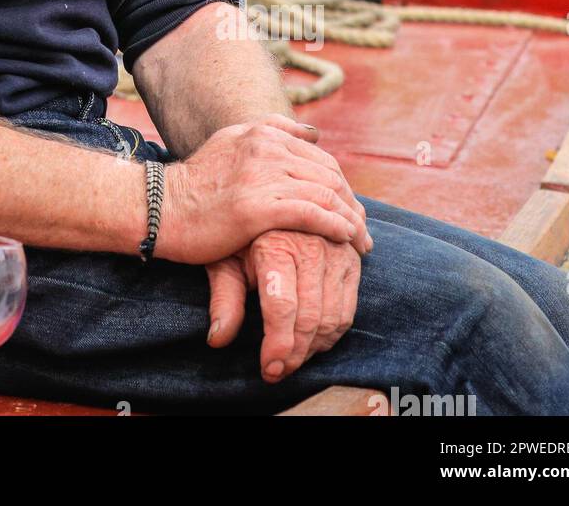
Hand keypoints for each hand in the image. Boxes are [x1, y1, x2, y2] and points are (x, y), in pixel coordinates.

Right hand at [159, 113, 372, 265]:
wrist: (160, 209)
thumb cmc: (196, 185)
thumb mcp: (230, 142)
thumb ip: (270, 132)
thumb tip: (312, 132)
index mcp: (261, 132)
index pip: (319, 156)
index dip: (341, 183)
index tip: (350, 207)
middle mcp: (265, 148)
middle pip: (328, 174)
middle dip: (352, 203)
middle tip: (363, 228)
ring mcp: (262, 175)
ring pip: (326, 194)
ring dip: (351, 220)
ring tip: (361, 241)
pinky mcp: (258, 207)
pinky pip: (313, 215)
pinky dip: (337, 228)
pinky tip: (346, 240)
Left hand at [206, 230, 362, 381]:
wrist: (272, 198)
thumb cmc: (242, 234)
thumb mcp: (225, 259)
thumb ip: (224, 299)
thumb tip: (217, 339)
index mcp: (275, 244)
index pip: (282, 306)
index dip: (277, 343)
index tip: (268, 368)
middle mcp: (311, 246)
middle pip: (310, 317)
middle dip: (294, 353)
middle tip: (277, 370)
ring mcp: (335, 252)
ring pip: (333, 318)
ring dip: (314, 348)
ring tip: (292, 359)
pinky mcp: (351, 260)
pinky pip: (348, 310)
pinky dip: (332, 334)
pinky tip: (312, 342)